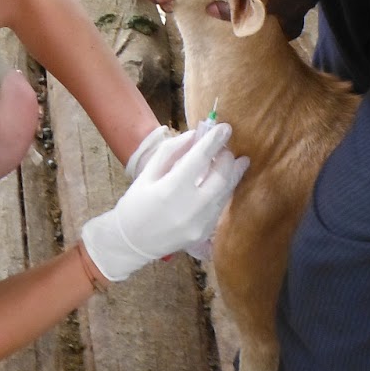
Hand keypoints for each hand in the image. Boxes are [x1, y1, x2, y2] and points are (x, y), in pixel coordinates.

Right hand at [80, 120, 248, 281]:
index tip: (225, 128)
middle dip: (227, 158)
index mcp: (170, 189)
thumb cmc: (135, 204)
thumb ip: (171, 151)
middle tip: (226, 147)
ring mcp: (199, 224)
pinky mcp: (203, 234)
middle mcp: (189, 208)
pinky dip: (224, 191)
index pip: (200, 158)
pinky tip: (225, 182)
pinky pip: (219, 207)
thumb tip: (195, 136)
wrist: (131, 242)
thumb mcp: (147, 173)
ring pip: (225, 193)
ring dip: (232, 174)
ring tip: (238, 161)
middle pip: (220, 176)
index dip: (214, 140)